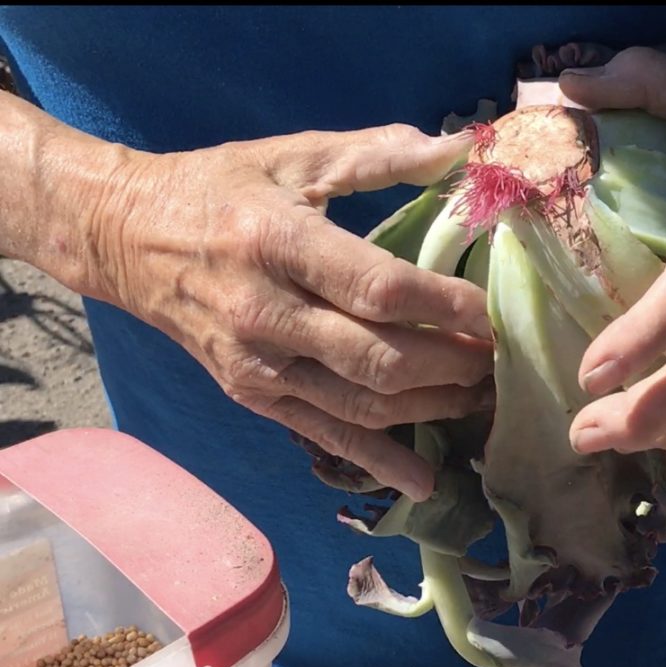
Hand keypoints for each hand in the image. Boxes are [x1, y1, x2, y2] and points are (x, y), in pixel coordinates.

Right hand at [88, 125, 492, 499]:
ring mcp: (257, 364)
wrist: (123, 235)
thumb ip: (376, 154)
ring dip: (432, 407)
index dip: (446, 309)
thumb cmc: (218, 189)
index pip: (380, 289)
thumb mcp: (293, 156)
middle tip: (500, 360)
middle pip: (379, 358)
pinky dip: (377, 459)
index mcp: (279, 243)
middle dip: (453, 366)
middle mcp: (267, 313)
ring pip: (362, 403)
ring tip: (481, 398)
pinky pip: (325, 433)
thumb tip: (456, 147)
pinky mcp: (250, 395)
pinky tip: (423, 479)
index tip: (495, 315)